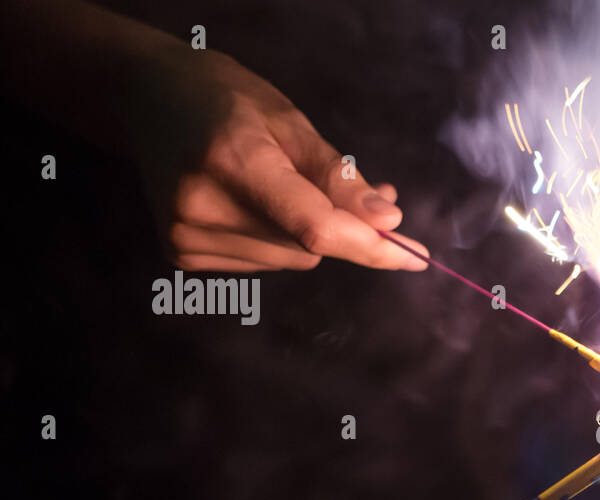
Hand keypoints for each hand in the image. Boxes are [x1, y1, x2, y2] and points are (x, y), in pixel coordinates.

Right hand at [128, 47, 430, 272]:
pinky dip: (274, 240)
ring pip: (289, 260)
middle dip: (339, 227)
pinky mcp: (181, 256)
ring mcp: (185, 236)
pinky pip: (262, 263)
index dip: (369, 247)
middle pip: (308, 248)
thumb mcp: (291, 123)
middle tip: (340, 188)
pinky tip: (249, 203)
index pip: (315, 227)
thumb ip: (340, 178)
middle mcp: (202, 205)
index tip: (416, 258)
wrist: (146, 98)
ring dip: (303, 234)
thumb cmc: (227, 100)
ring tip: (278, 185)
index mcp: (234, 160)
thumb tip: (389, 222)